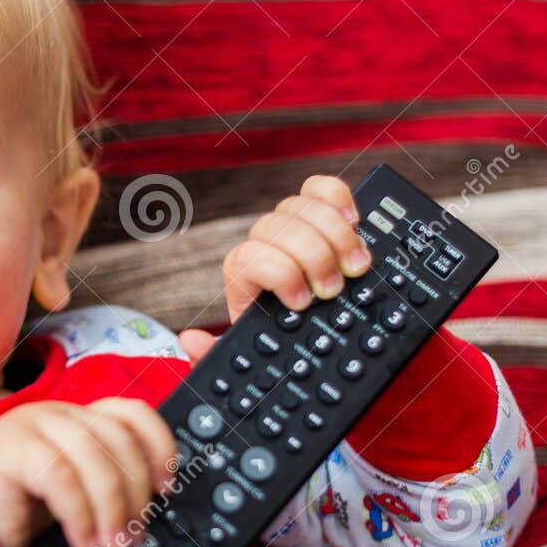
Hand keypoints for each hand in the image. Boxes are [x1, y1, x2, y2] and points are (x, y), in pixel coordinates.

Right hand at [0, 398, 178, 546]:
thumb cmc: (11, 515)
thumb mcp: (72, 499)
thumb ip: (104, 490)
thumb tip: (147, 516)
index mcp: (76, 421)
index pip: (132, 413)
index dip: (159, 446)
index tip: (166, 488)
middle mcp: (55, 415)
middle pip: (118, 438)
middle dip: (134, 493)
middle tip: (132, 537)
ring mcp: (29, 426)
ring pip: (92, 455)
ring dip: (110, 507)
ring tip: (108, 545)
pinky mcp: (6, 448)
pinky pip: (60, 476)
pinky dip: (79, 513)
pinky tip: (80, 540)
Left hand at [177, 174, 372, 364]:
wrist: (305, 336)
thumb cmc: (276, 341)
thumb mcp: (247, 356)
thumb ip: (216, 355)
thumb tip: (191, 339)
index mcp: (243, 279)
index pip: (247, 256)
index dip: (278, 273)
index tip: (302, 303)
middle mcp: (266, 247)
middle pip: (277, 226)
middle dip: (312, 255)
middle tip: (333, 288)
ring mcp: (292, 228)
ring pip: (300, 206)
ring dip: (334, 234)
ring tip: (355, 266)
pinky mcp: (320, 215)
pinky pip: (321, 189)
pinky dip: (339, 198)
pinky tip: (353, 222)